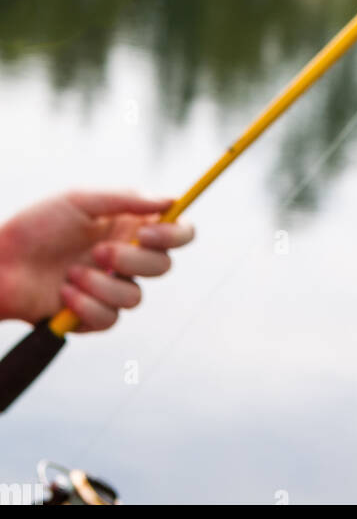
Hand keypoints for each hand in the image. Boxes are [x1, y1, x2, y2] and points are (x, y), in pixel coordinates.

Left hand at [0, 190, 193, 331]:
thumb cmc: (36, 226)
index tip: (148, 232)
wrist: (0, 264)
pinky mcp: (92, 317)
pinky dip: (86, 305)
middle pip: (162, 267)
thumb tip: (171, 200)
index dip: (174, 234)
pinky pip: (109, 320)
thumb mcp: (79, 200)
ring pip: (135, 298)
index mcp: (130, 228)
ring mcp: (111, 289)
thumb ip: (126, 199)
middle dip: (134, 262)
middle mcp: (126, 259)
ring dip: (103, 285)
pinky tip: (64, 293)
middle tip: (101, 252)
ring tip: (71, 274)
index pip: (177, 233)